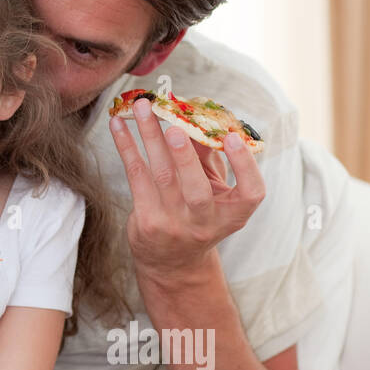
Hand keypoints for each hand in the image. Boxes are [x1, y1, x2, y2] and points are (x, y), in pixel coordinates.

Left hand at [109, 97, 265, 274]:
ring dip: (149, 137)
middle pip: (197, 191)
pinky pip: (136, 176)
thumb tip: (195, 116)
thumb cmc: (198, 214)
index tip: (232, 137)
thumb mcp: (214, 192)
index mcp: (233, 215)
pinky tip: (118, 124)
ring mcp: (174, 225)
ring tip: (142, 107)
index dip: (244, 165)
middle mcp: (205, 223)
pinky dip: (126, 146)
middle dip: (185, 157)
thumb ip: (209, 158)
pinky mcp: (147, 222)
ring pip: (161, 176)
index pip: (251, 192)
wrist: (173, 262)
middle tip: (174, 126)